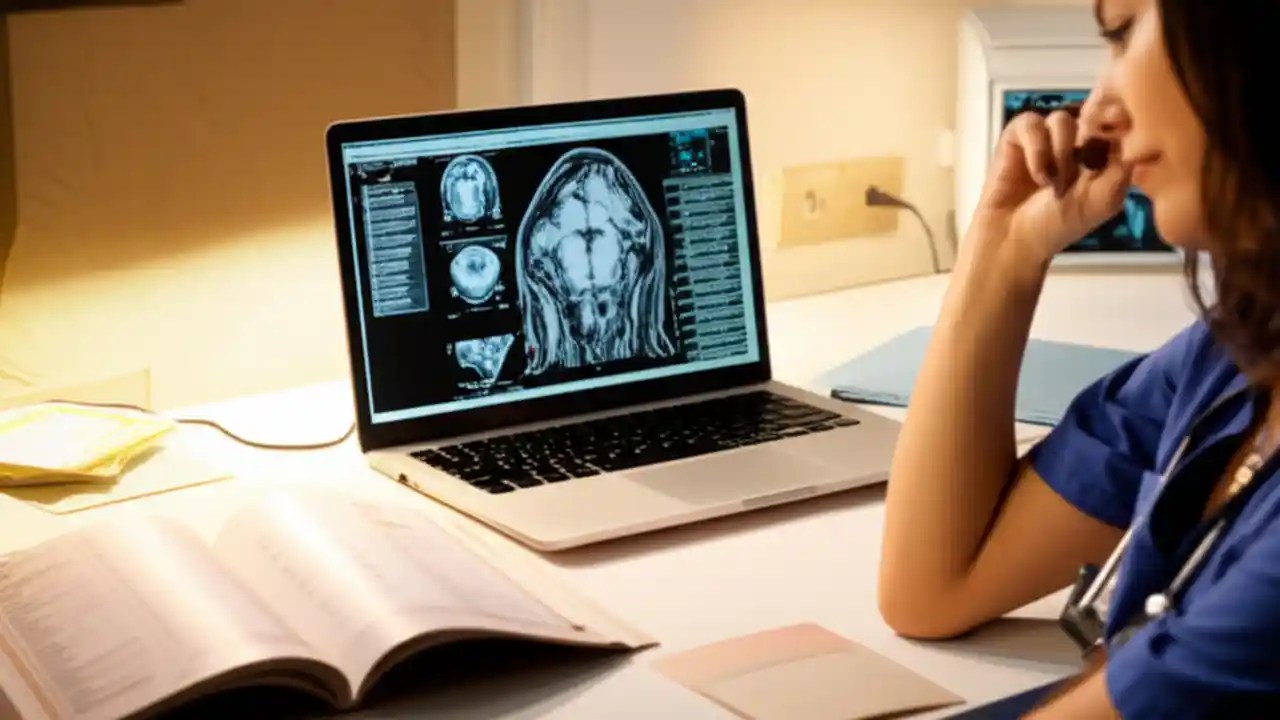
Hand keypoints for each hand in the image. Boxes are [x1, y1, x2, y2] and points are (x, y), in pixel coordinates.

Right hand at [971, 108, 1131, 265]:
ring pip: (1061, 119)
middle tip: (1084, 168)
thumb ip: (1123, 165)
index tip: (1118, 135)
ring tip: (1053, 184)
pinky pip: (1031, 124)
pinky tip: (1037, 176)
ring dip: (1060, 152)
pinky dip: (1036, 151)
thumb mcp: (1105, 199)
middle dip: (1088, 138)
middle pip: (1088, 112)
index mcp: (1102, 153)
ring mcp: (1046, 137)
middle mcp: (1075, 140)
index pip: (1117, 120)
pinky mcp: (1018, 136)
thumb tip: (1134, 131)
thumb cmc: (1059, 224)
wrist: (1013, 238)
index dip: (1119, 120)